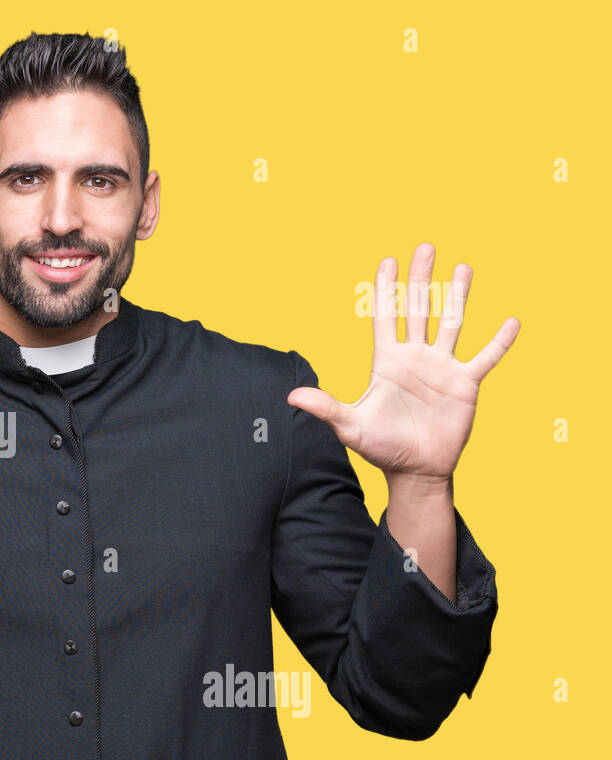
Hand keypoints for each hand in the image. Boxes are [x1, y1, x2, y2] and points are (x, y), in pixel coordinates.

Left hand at [287, 242, 519, 479]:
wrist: (415, 471)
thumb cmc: (381, 448)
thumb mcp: (351, 426)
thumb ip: (326, 407)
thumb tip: (291, 396)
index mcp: (387, 362)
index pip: (385, 317)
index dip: (386, 290)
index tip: (388, 261)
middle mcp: (415, 358)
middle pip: (418, 309)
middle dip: (421, 279)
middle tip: (425, 246)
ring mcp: (442, 368)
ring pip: (452, 323)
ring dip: (457, 296)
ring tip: (464, 268)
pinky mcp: (465, 384)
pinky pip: (486, 358)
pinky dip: (499, 342)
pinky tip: (511, 321)